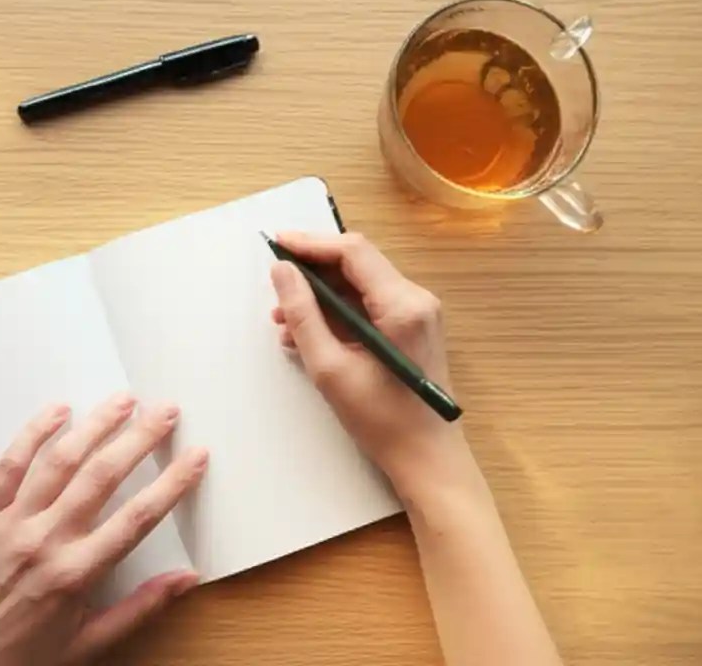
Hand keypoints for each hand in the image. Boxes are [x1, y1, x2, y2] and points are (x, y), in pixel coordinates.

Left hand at [0, 394, 208, 665]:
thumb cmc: (18, 658)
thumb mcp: (88, 644)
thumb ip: (140, 608)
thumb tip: (186, 579)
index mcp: (76, 574)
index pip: (138, 517)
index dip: (172, 483)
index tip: (195, 456)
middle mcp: (45, 541)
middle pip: (103, 476)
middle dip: (140, 438)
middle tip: (166, 411)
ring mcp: (10, 524)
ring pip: (59, 461)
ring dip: (94, 425)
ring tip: (122, 400)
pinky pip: (9, 465)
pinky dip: (33, 433)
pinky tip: (57, 411)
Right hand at [268, 232, 465, 492]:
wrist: (426, 457)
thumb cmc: (382, 420)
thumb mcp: (330, 368)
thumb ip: (303, 315)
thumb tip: (282, 273)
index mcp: (403, 306)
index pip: (353, 252)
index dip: (311, 243)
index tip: (276, 244)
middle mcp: (416, 300)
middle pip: (357, 264)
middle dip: (312, 271)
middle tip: (275, 285)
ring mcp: (418, 313)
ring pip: (360, 285)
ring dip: (321, 295)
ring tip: (284, 320)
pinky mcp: (412, 327)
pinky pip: (368, 305)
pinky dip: (337, 312)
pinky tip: (308, 333)